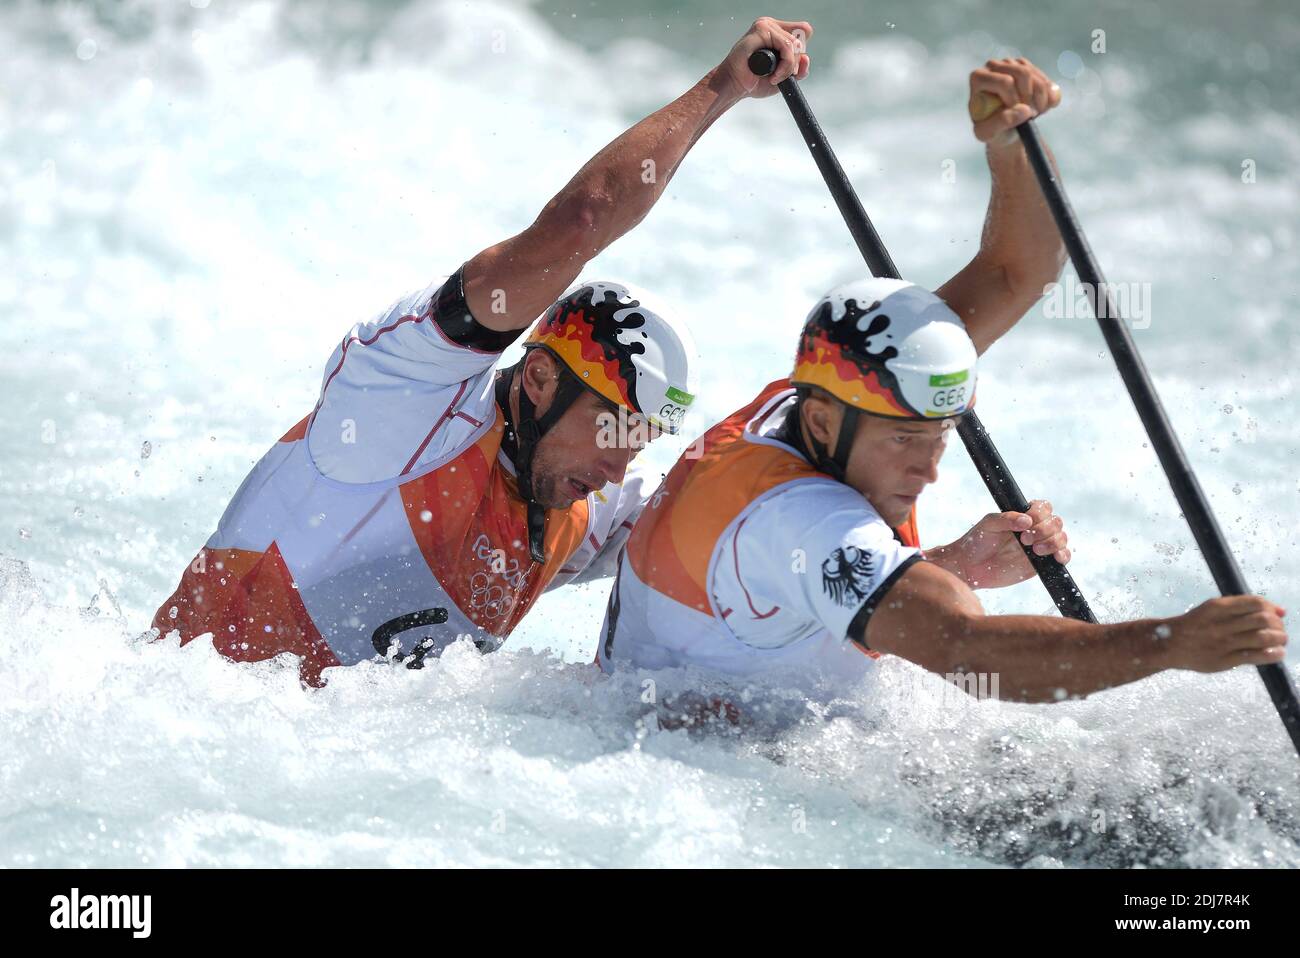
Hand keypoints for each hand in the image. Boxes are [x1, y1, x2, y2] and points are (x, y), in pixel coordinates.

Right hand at [717, 16, 811, 100]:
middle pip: (802, 35)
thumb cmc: (754, 81)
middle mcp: (772, 26)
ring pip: (795, 43)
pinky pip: (786, 46)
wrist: (734, 86)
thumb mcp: (784, 78)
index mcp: (777, 31)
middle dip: (796, 61)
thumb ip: (798, 70)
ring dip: (789, 66)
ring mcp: (766, 26)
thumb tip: (806, 59)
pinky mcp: (761, 30)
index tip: (790, 68)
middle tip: (781, 75)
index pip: (803, 31)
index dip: (801, 51)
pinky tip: (773, 75)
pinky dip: (784, 64)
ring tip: (775, 77)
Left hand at [944, 499, 1069, 589]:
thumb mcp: (988, 524)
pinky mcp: (1041, 564)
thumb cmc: (977, 541)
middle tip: (1024, 540)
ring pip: (1061, 538)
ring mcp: (1040, 546)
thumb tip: (1027, 520)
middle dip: (1044, 530)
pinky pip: (1062, 557)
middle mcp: (1034, 529)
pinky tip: (1056, 557)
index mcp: (1023, 516)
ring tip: (1034, 550)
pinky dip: (1064, 555)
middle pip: (1056, 522)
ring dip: (1053, 542)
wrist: (970, 567)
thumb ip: (1006, 519)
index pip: (1044, 508)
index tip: (1027, 521)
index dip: (1040, 513)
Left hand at [969, 57, 1061, 146]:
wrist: (1004, 131)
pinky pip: (1046, 80)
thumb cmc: (991, 131)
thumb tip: (1025, 110)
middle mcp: (994, 66)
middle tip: (1028, 115)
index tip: (1014, 114)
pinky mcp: (1027, 68)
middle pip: (1023, 73)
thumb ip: (1001, 122)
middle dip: (1029, 97)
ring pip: (1036, 75)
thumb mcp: (988, 133)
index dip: (1015, 100)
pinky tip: (1042, 109)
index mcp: (978, 77)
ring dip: (1040, 98)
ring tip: (1034, 114)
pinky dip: (1049, 97)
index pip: (1006, 82)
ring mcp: (1012, 64)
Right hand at [1165, 596, 1287, 671]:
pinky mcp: (1224, 660)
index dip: (1272, 608)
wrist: (1168, 644)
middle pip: (1263, 620)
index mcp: (1217, 607)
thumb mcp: (1212, 609)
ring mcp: (1222, 643)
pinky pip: (1256, 656)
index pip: (1256, 603)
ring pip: (1263, 638)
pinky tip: (1276, 653)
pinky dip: (1273, 654)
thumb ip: (1242, 608)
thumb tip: (1281, 611)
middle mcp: (1220, 624)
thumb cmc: (1196, 625)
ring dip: (1279, 639)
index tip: (1275, 615)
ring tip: (1280, 641)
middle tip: (1279, 630)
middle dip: (1278, 625)